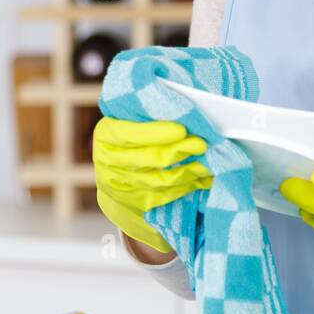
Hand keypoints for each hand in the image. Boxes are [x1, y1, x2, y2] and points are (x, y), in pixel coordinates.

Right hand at [92, 118, 212, 252]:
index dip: (157, 133)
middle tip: (202, 145)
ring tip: (207, 162)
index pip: (131, 134)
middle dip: (180, 151)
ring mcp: (121, 185)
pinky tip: (202, 179)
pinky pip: (165, 196)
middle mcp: (109, 161)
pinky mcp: (136, 201)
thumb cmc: (132, 132)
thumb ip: (151, 115)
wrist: (117, 165)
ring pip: (160, 180)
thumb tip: (182, 111)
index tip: (181, 130)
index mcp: (106, 134)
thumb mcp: (133, 118)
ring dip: (188, 171)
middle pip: (150, 159)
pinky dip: (186, 187)